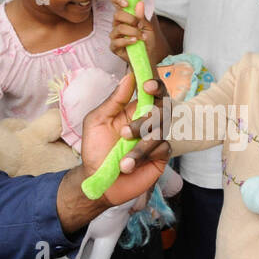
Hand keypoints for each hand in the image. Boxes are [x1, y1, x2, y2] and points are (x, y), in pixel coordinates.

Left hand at [81, 73, 170, 205]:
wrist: (98, 181)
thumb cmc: (95, 150)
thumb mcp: (97, 121)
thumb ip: (114, 100)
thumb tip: (128, 76)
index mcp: (134, 109)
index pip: (152, 92)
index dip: (155, 85)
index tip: (146, 85)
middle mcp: (148, 122)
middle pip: (163, 108)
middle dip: (145, 120)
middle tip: (125, 133)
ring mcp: (156, 139)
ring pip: (162, 130)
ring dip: (140, 144)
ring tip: (121, 159)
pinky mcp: (160, 156)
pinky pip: (162, 148)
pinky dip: (143, 156)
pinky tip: (128, 166)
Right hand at [109, 0, 155, 61]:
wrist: (148, 56)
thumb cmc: (146, 40)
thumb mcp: (148, 27)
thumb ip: (142, 17)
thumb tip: (140, 3)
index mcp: (124, 16)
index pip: (115, 2)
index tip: (127, 3)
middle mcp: (117, 24)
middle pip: (117, 15)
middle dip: (130, 19)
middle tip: (139, 25)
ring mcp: (114, 35)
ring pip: (119, 28)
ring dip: (132, 31)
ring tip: (141, 37)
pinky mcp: (114, 47)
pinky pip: (117, 42)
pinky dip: (127, 41)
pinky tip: (135, 42)